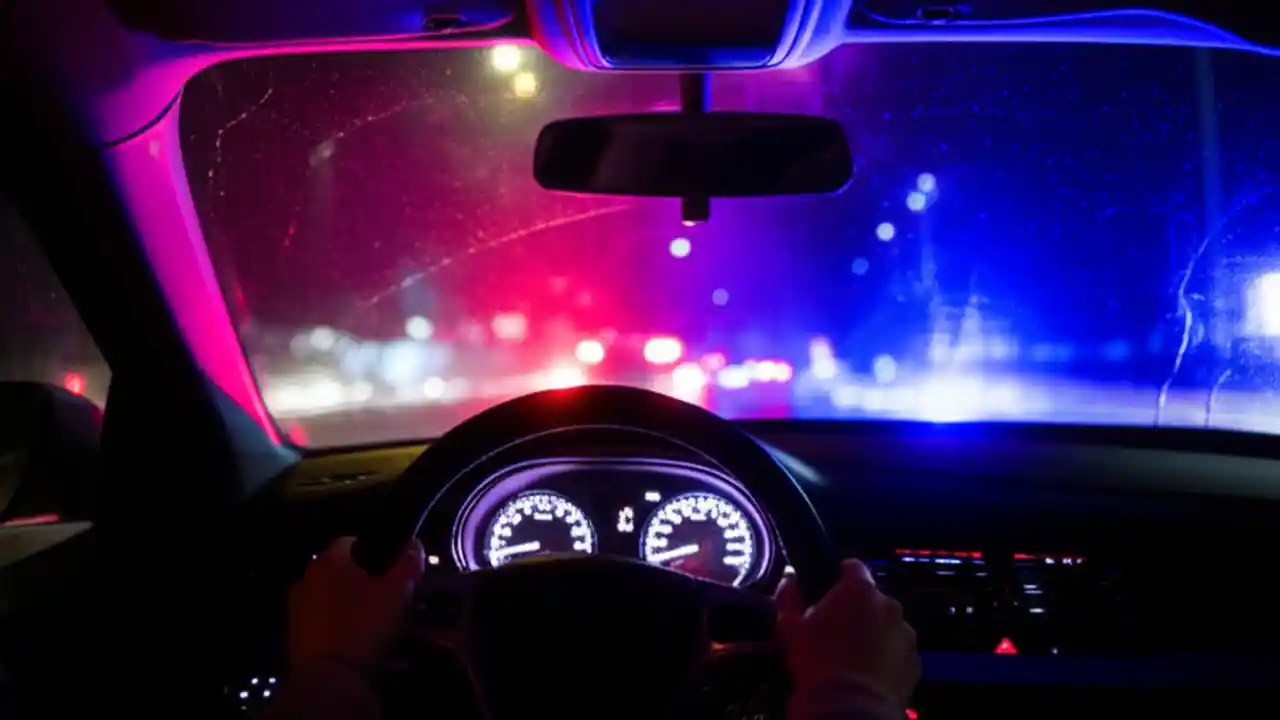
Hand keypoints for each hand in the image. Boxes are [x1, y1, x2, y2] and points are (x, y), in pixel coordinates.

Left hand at [287, 536, 424, 673]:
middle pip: (336, 568)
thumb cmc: (364, 625)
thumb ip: (408, 564)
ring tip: (365, 617)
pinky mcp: (293, 633)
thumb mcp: (397, 593)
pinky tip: (349, 635)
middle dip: (356, 577)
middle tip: (380, 593)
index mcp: (328, 561)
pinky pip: (317, 618)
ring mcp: (295, 607)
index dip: (372, 549)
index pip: (349, 541)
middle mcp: (306, 578)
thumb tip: (414, 544)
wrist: (330, 675)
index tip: (388, 566)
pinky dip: (332, 621)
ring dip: (342, 600)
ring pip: (325, 594)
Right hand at [774, 559, 919, 706]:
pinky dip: (887, 657)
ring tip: (855, 655)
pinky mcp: (915, 661)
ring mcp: (906, 633)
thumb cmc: (817, 659)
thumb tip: (789, 581)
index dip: (840, 576)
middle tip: (837, 629)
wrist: (850, 705)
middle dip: (858, 609)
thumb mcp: (790, 627)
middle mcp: (889, 605)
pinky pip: (898, 652)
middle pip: (872, 598)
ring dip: (875, 633)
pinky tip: (869, 672)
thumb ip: (788, 597)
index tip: (830, 590)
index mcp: (859, 589)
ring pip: (888, 625)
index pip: (853, 566)